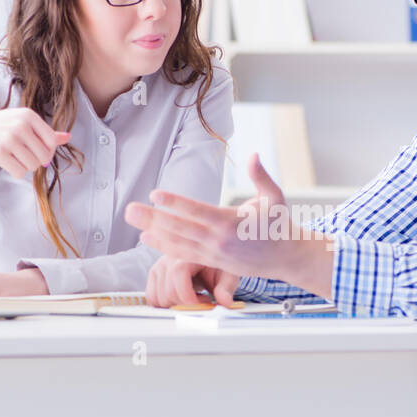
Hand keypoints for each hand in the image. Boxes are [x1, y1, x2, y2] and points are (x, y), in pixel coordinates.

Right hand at [0, 107, 69, 179]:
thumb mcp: (21, 123)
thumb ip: (45, 132)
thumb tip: (68, 137)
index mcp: (28, 115)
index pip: (52, 142)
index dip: (47, 151)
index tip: (36, 149)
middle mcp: (20, 125)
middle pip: (44, 156)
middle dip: (36, 161)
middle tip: (22, 155)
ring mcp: (8, 138)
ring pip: (33, 166)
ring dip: (25, 166)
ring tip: (13, 157)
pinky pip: (19, 172)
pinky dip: (15, 171)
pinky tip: (6, 162)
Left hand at [126, 153, 334, 298]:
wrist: (287, 258)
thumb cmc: (279, 224)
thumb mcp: (275, 197)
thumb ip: (261, 176)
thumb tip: (254, 154)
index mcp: (231, 222)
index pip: (198, 211)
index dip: (175, 203)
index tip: (155, 194)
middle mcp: (219, 240)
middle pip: (180, 228)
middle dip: (153, 218)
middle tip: (130, 210)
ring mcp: (213, 254)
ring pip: (178, 243)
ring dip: (153, 232)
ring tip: (134, 222)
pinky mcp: (212, 262)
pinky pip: (184, 253)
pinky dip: (164, 247)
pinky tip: (147, 238)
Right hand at [145, 255, 239, 307]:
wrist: (209, 254)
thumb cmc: (218, 264)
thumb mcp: (228, 273)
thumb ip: (226, 288)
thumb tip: (225, 302)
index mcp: (187, 253)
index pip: (178, 274)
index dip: (189, 296)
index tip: (205, 302)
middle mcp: (169, 257)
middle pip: (168, 291)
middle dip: (186, 303)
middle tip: (204, 299)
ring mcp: (159, 265)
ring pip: (158, 297)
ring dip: (176, 304)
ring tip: (193, 297)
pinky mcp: (155, 273)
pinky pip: (152, 296)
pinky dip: (165, 303)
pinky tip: (181, 298)